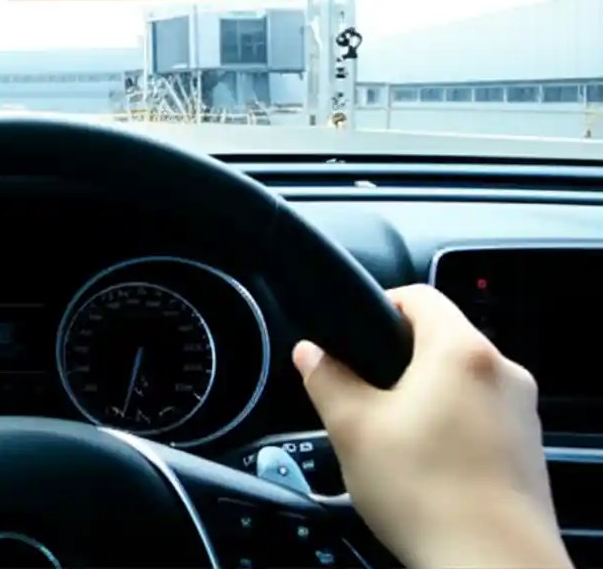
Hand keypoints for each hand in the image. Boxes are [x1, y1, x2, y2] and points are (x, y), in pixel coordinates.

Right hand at [293, 284, 570, 568]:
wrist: (490, 563)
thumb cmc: (427, 494)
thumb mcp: (352, 428)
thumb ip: (326, 378)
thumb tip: (310, 353)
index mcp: (461, 350)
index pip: (418, 296)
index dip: (380, 306)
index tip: (353, 334)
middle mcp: (502, 371)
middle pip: (440, 341)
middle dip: (397, 363)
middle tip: (362, 399)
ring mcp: (521, 411)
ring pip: (460, 382)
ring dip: (425, 399)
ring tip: (391, 441)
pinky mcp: (527, 448)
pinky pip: (480, 418)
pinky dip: (450, 429)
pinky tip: (424, 467)